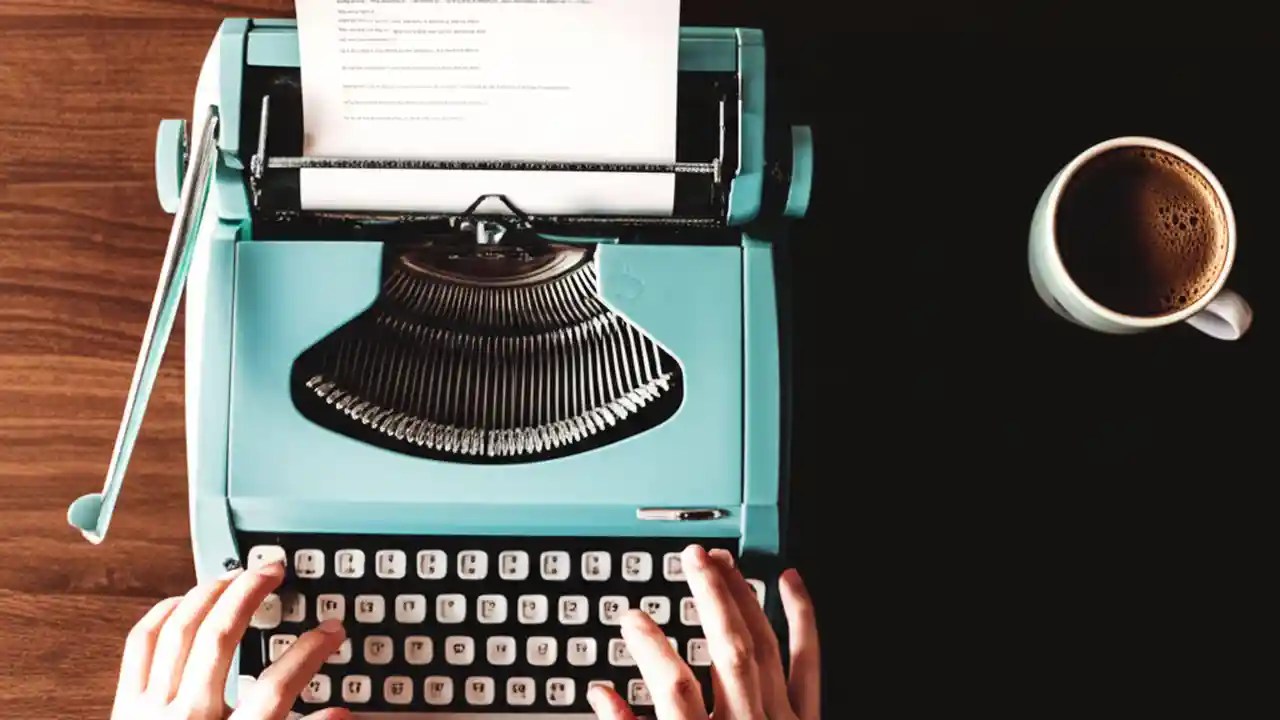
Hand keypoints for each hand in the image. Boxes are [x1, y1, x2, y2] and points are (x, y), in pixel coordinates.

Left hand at [111, 561, 349, 719]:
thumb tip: (342, 714)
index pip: (276, 688)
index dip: (309, 654)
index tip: (331, 630)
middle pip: (219, 639)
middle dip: (250, 595)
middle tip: (275, 568)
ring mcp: (151, 710)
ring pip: (178, 632)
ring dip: (208, 594)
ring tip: (235, 574)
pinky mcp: (126, 706)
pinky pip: (141, 644)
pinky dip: (163, 613)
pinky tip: (186, 599)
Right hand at [588, 545, 820, 718]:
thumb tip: (600, 695)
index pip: (672, 688)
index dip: (649, 646)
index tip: (630, 617)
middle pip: (730, 652)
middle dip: (709, 598)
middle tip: (691, 559)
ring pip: (766, 648)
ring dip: (743, 598)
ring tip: (723, 562)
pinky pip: (809, 663)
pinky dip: (803, 619)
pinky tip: (790, 583)